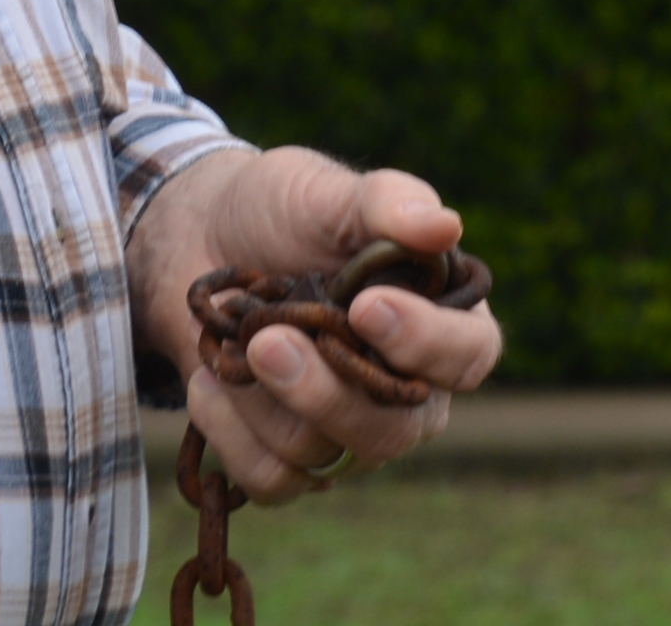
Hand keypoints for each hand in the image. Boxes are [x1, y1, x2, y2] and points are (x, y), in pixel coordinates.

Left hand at [132, 147, 502, 504]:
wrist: (201, 236)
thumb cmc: (282, 209)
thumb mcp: (326, 191)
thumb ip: (385, 202)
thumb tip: (444, 226)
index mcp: (438, 316)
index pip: (470, 354)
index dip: (429, 344)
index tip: (365, 307)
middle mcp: (405, 386)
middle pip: (396, 430)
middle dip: (326, 393)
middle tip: (267, 340)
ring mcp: (347, 428)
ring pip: (324, 455)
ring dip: (264, 401)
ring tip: (232, 340)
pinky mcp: (288, 455)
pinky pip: (273, 479)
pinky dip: (231, 433)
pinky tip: (209, 381)